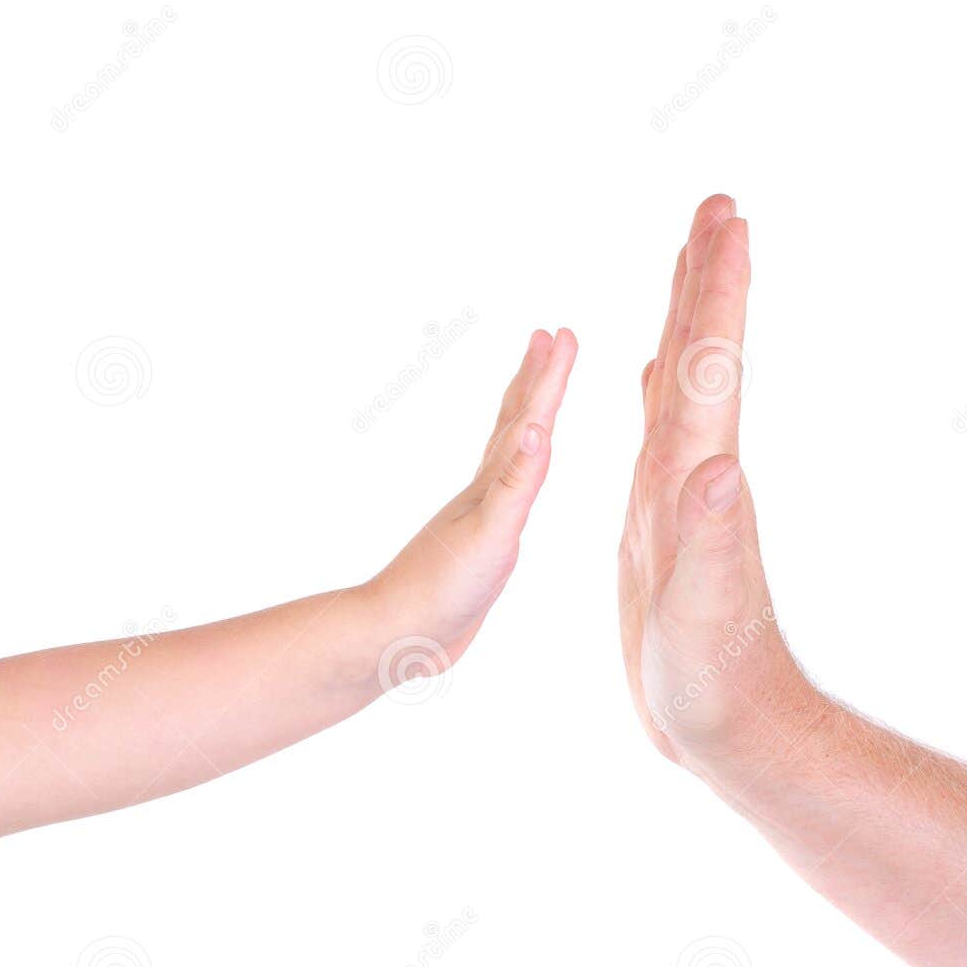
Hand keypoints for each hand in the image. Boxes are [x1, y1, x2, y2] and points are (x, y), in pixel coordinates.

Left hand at [368, 328, 576, 678]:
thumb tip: (539, 426)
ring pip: (510, 451)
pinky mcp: (482, 544)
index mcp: (491, 483)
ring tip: (540, 395)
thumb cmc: (441, 588)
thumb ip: (517, 482)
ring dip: (528, 416)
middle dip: (537, 378)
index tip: (566, 332)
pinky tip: (519, 475)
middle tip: (552, 337)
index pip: (529, 417)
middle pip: (515, 420)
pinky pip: (510, 489)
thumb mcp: (490, 534)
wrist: (400, 634)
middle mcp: (486, 489)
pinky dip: (521, 469)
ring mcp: (482, 514)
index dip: (551, 376)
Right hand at [618, 197, 810, 766]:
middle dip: (709, 278)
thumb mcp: (701, 613)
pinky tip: (652, 376)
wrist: (730, 724)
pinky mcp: (663, 522)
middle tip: (718, 206)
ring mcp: (680, 494)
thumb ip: (711, 541)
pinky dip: (657, 389)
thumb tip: (715, 466)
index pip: (710, 366)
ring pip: (683, 385)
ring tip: (688, 263)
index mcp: (696, 478)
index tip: (727, 217)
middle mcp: (695, 471)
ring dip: (688, 320)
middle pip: (704, 356)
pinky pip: (659, 432)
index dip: (719, 290)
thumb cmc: (713, 676)